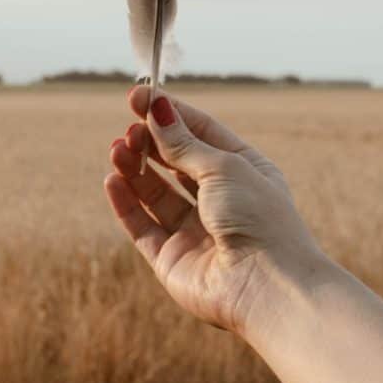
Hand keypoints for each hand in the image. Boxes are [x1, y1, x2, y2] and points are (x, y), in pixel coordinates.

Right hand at [105, 86, 327, 334]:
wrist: (269, 287)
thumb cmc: (259, 219)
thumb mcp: (223, 167)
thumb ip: (184, 143)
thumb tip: (157, 110)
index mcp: (243, 173)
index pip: (200, 134)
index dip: (169, 114)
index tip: (139, 96)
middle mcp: (219, 201)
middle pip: (174, 163)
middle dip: (149, 142)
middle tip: (129, 129)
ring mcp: (195, 232)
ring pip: (155, 192)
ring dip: (134, 168)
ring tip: (117, 149)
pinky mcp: (172, 259)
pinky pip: (142, 225)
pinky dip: (125, 202)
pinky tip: (112, 179)